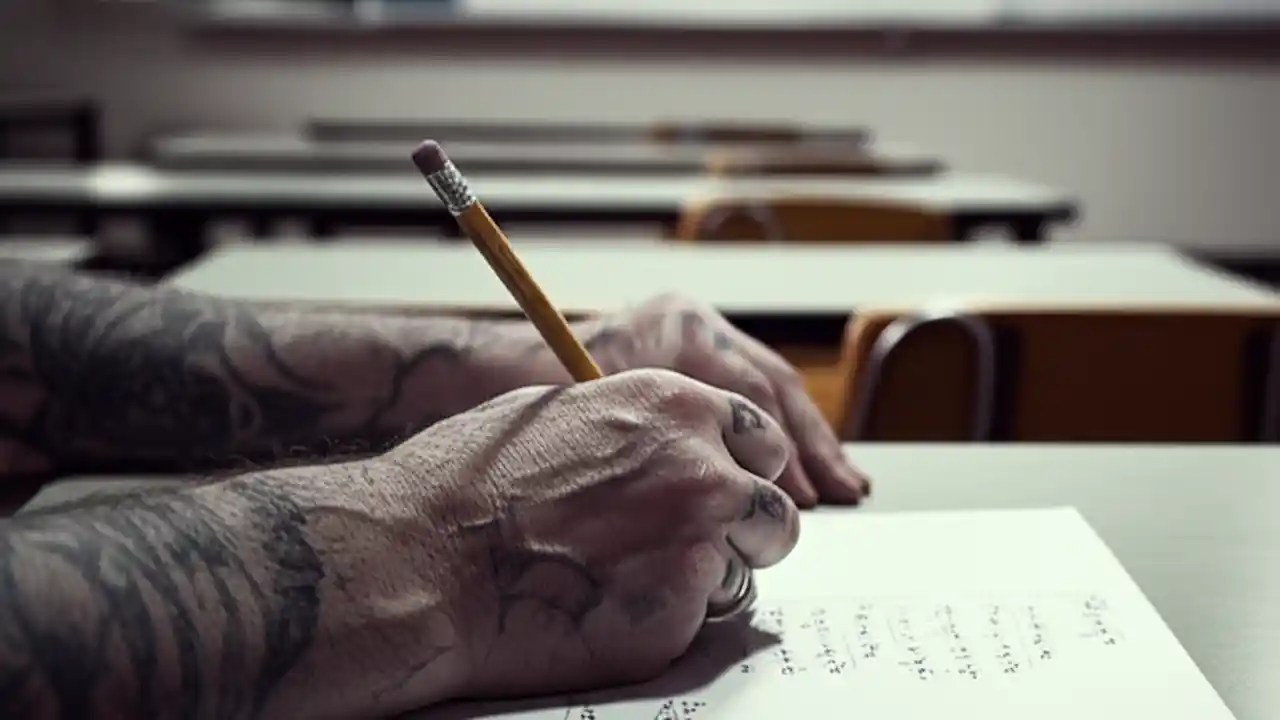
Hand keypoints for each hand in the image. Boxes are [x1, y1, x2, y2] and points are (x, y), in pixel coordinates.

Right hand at [326, 369, 799, 712]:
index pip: (761, 436)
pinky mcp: (680, 611)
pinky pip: (699, 621)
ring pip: (746, 570)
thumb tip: (659, 446)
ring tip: (631, 580)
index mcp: (676, 407)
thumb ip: (634, 428)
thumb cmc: (470, 483)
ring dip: (708, 578)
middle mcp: (703, 468)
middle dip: (744, 531)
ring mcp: (698, 541)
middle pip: (774, 510)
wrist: (426, 556)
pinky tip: (603, 609)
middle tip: (690, 548)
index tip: (728, 489)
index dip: (744, 469)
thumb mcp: (561, 413)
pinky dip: (664, 621)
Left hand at [477, 295, 869, 507]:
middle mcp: (696, 324)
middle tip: (842, 492)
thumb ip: (668, 441)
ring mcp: (700, 337)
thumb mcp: (601, 409)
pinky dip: (780, 436)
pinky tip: (805, 470)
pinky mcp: (696, 359)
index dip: (780, 448)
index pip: (750, 390)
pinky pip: (752, 395)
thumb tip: (732, 487)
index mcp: (679, 327)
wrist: (503, 366)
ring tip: (843, 486)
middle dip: (812, 444)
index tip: (797, 495)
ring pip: (773, 391)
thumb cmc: (538, 390)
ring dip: (809, 442)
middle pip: (774, 386)